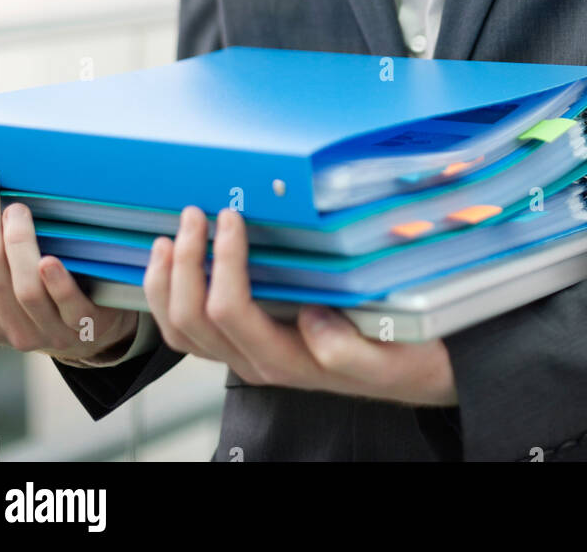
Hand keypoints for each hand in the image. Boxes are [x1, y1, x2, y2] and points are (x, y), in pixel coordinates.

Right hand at [0, 171, 137, 362]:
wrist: (92, 331)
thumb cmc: (43, 297)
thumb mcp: (6, 286)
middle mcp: (9, 328)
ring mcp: (47, 329)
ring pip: (24, 288)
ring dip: (17, 243)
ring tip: (16, 209)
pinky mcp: (83, 324)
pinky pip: (68, 306)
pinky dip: (57, 282)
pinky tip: (50, 259)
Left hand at [143, 205, 458, 406]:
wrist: (420, 373)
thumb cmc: (407, 357)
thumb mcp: (394, 356)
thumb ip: (351, 350)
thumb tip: (311, 320)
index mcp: (288, 360)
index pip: (232, 311)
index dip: (222, 262)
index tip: (233, 217)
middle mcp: (260, 362)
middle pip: (194, 320)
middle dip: (187, 262)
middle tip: (196, 213)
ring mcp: (250, 357)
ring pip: (182, 332)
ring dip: (167, 282)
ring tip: (169, 238)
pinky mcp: (249, 346)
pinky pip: (191, 333)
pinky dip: (170, 297)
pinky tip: (175, 266)